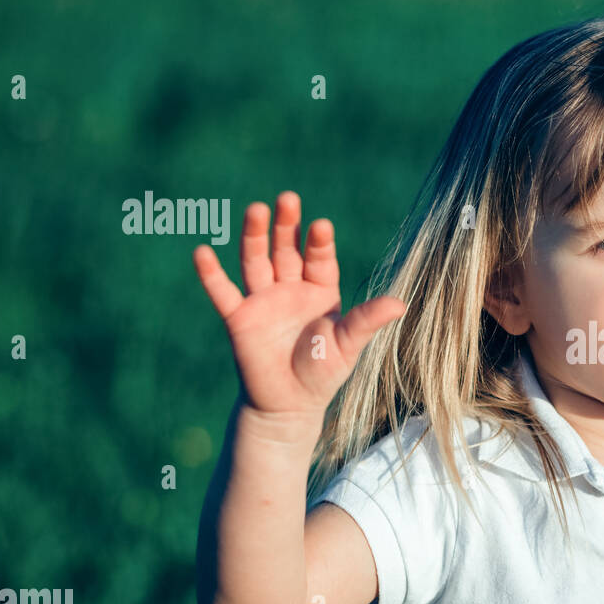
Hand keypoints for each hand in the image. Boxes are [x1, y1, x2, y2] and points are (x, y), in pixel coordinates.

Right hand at [192, 191, 405, 419]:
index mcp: (319, 290)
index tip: (321, 225)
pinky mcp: (239, 318)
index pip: (319, 259)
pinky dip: (211, 274)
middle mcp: (290, 288)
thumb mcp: (348, 345)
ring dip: (254, 237)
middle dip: (286, 225)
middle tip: (287, 199)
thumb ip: (367, 321)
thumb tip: (401, 303)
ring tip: (255, 209)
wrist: (289, 405)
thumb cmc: (323, 373)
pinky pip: (223, 292)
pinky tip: (201, 252)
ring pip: (256, 261)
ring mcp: (263, 300)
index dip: (319, 243)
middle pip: (286, 250)